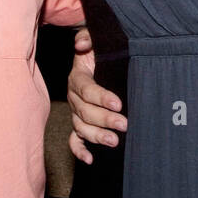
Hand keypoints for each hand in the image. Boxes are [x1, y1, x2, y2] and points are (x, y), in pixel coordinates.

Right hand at [67, 25, 126, 164]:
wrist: (100, 62)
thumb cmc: (101, 52)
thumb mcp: (97, 40)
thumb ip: (88, 37)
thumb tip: (81, 44)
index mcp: (78, 77)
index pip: (87, 89)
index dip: (101, 97)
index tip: (118, 103)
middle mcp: (74, 96)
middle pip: (84, 111)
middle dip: (104, 119)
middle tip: (123, 125)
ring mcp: (76, 112)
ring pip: (80, 127)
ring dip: (96, 136)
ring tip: (114, 142)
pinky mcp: (79, 124)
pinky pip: (74, 139)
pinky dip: (80, 150)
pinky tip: (90, 159)